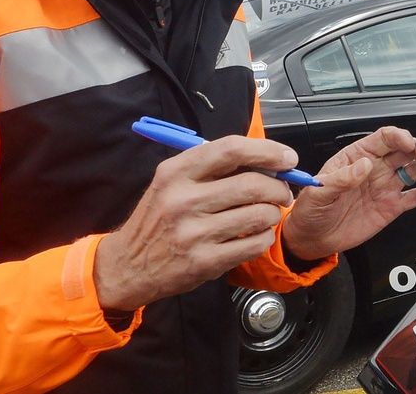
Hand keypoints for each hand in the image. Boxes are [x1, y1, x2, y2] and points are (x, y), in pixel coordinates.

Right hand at [95, 136, 301, 310]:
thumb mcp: (171, 182)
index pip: (230, 150)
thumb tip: (266, 160)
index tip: (288, 158)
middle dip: (279, 187)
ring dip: (272, 214)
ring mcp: (193, 232)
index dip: (267, 151)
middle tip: (282, 192)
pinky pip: (254, 243)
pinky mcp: (204, 261)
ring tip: (266, 215)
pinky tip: (255, 236)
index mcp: (176, 172)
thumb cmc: (157, 219)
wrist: (126, 266)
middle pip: (252, 184)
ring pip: (259, 215)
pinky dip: (264, 238)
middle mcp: (183, 200)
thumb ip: (212, 168)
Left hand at [282, 127, 415, 259]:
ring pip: (413, 170)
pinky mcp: (392, 207)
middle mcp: (376, 167)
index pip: (383, 138)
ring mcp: (386, 186)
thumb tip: (365, 165)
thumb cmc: (311, 209)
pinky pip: (414, 197)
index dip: (398, 137)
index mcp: (357, 156)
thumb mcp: (319, 192)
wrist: (313, 238)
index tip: (407, 143)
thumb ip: (341, 178)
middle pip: (403, 150)